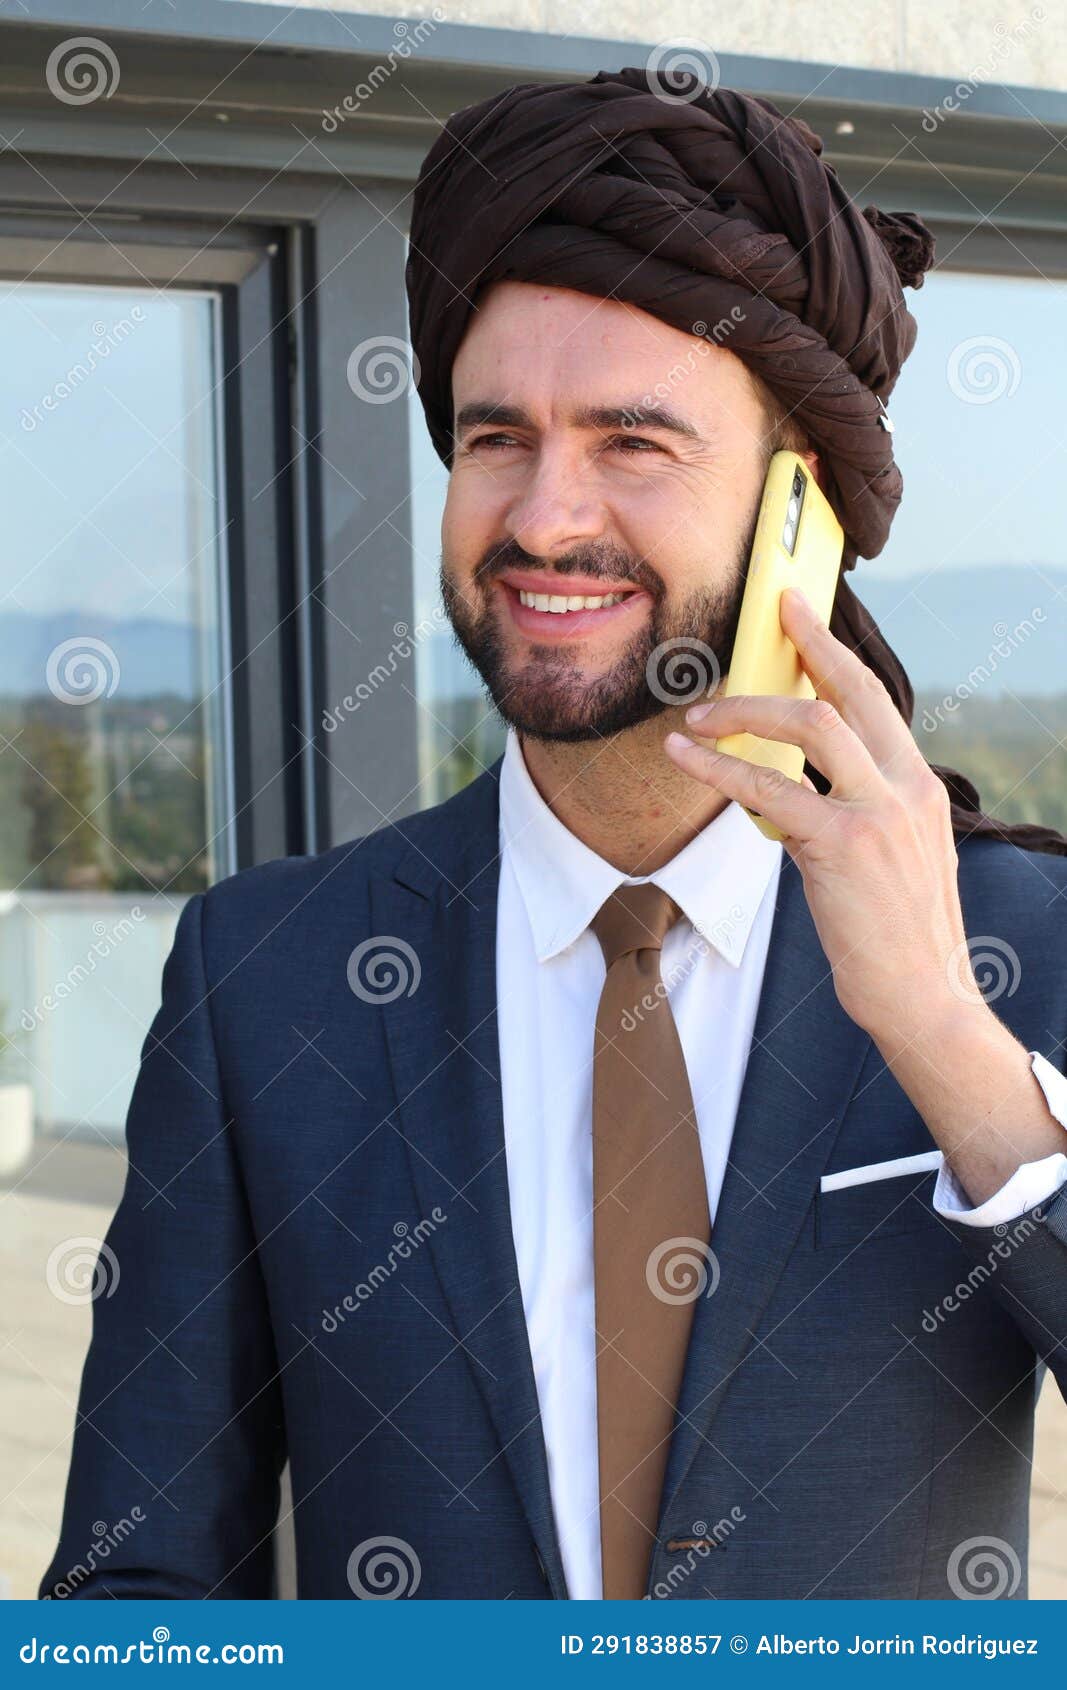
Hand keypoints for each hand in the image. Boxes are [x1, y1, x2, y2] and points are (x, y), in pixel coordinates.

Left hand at [663, 586, 976, 1044]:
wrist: (923, 997)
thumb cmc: (899, 937)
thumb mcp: (896, 860)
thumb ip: (859, 814)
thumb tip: (800, 790)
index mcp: (922, 788)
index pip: (878, 703)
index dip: (837, 656)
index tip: (805, 619)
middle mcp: (909, 789)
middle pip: (852, 694)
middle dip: (808, 644)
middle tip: (771, 611)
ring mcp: (880, 814)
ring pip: (810, 726)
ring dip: (746, 713)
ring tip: (698, 716)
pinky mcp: (844, 846)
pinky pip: (770, 790)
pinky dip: (719, 769)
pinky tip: (685, 757)